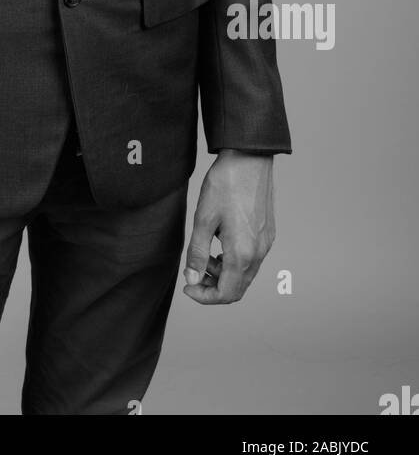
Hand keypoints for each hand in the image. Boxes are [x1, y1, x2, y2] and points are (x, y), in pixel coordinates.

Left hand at [182, 151, 274, 304]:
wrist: (250, 158)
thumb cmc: (225, 184)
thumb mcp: (203, 219)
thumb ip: (197, 253)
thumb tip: (192, 278)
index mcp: (242, 253)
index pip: (226, 294)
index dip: (204, 296)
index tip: (187, 287)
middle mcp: (259, 252)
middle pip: (238, 288)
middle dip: (213, 286)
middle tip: (193, 274)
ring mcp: (266, 243)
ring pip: (245, 274)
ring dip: (223, 274)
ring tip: (203, 255)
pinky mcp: (267, 232)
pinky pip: (252, 258)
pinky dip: (234, 261)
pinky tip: (219, 244)